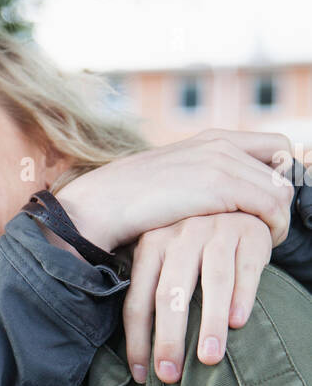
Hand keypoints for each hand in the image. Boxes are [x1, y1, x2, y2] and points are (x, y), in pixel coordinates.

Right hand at [57, 130, 293, 251]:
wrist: (101, 205)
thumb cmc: (129, 204)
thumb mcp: (173, 183)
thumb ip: (201, 182)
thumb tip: (223, 201)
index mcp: (211, 139)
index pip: (276, 146)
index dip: (282, 174)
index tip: (270, 204)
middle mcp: (220, 144)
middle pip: (284, 169)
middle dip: (283, 202)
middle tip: (270, 229)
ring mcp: (220, 161)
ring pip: (281, 189)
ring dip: (280, 220)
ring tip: (265, 242)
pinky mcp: (219, 185)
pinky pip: (270, 205)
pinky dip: (273, 228)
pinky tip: (259, 246)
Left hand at [123, 213, 272, 383]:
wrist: (237, 207)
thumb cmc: (195, 248)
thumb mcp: (166, 260)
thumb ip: (153, 293)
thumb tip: (139, 356)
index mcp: (150, 246)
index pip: (138, 300)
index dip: (137, 340)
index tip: (142, 376)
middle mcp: (180, 236)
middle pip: (170, 292)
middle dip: (168, 337)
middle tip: (170, 374)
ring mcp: (216, 231)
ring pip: (212, 281)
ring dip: (210, 323)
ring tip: (209, 359)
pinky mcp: (250, 234)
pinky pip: (245, 269)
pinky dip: (242, 297)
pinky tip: (239, 324)